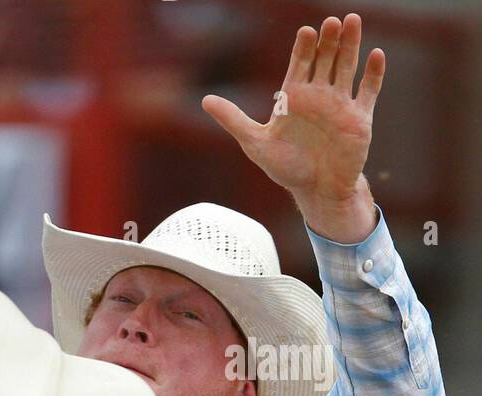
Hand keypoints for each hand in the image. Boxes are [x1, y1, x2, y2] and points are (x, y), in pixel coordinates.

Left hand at [202, 13, 383, 242]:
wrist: (315, 190)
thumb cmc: (285, 167)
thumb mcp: (254, 143)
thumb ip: (232, 119)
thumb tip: (205, 100)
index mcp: (294, 97)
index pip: (300, 63)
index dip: (303, 47)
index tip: (306, 31)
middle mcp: (318, 95)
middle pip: (325, 59)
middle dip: (328, 40)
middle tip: (331, 21)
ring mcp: (340, 104)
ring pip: (347, 67)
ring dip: (351, 45)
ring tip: (352, 21)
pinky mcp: (360, 117)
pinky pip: (368, 90)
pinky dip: (373, 73)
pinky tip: (375, 54)